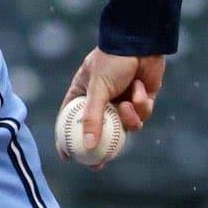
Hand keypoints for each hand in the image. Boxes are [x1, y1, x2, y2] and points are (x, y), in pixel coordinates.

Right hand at [62, 48, 165, 165]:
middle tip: (99, 164)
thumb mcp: (98, 90)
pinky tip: (140, 88)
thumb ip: (92, 118)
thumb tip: (88, 146)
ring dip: (128, 118)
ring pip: (124, 125)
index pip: (70, 120)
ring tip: (128, 103)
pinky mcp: (141, 99)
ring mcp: (121, 100)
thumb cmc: (112, 61)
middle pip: (98, 131)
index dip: (67, 140)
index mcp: (83, 93)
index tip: (67, 157)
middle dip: (100, 148)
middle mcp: (101, 99)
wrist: (141, 43)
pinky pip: (141, 115)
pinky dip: (141, 105)